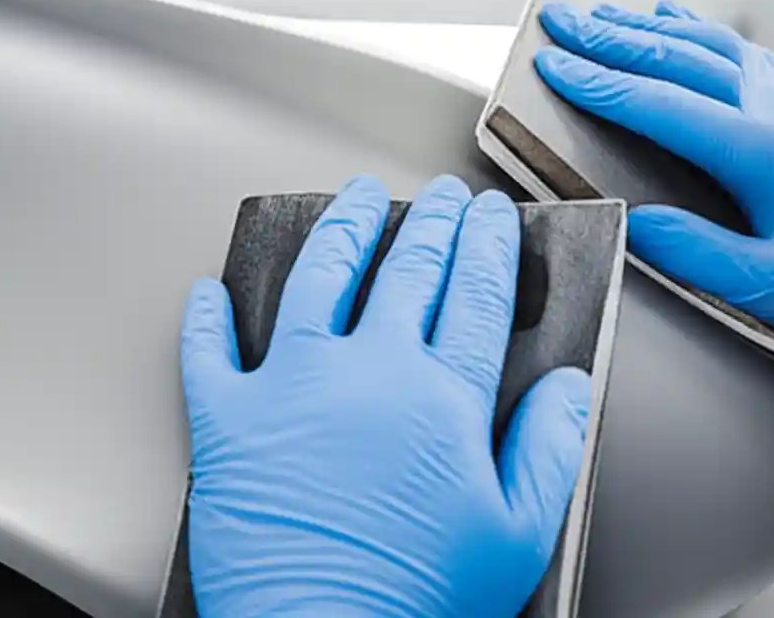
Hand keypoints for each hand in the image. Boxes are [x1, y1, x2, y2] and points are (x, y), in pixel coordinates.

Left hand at [180, 175, 590, 616]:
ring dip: (340, 229)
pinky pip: (208, 351)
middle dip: (429, 221)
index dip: (485, 244)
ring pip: (316, 279)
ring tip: (353, 199)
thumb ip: (549, 448)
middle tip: (440, 196)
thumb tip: (566, 386)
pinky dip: (207, 318)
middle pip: (405, 271)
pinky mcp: (227, 421)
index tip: (490, 215)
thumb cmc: (416, 601)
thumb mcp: (517, 533)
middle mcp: (366, 373)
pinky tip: (212, 292)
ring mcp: (290, 388)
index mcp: (440, 397)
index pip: (473, 293)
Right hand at [533, 0, 773, 358]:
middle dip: (606, 39)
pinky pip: (735, 49)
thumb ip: (703, 257)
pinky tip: (670, 19)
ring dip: (642, 27)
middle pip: (674, 58)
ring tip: (596, 15)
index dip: (598, 84)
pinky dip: (693, 29)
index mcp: (762, 150)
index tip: (550, 66)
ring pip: (704, 44)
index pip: (660, 104)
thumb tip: (635, 224)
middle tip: (556, 23)